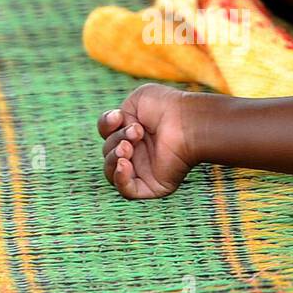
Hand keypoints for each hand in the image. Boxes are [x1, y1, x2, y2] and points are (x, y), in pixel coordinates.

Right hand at [98, 84, 197, 198]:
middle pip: (108, 152)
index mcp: (133, 133)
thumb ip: (119, 114)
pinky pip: (127, 191)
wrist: (186, 121)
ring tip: (129, 146)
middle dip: (116, 140)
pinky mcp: (152, 186)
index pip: (107, 133)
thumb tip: (116, 131)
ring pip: (111, 171)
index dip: (107, 125)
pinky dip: (120, 179)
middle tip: (137, 132)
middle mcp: (138, 152)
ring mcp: (145, 170)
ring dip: (115, 157)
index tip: (118, 116)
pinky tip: (124, 164)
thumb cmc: (167, 107)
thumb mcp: (137, 101)